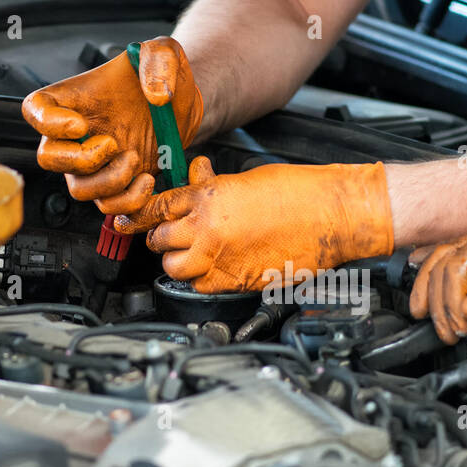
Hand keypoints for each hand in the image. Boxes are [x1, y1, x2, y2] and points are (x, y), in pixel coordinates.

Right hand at [21, 36, 202, 214]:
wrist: (182, 105)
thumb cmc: (162, 76)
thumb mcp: (164, 52)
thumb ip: (159, 61)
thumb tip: (156, 94)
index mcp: (74, 98)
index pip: (35, 110)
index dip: (48, 123)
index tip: (80, 124)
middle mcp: (75, 134)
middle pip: (49, 158)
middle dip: (79, 160)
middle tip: (113, 145)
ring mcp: (93, 163)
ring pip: (79, 189)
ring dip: (108, 182)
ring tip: (136, 159)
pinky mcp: (116, 184)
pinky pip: (108, 206)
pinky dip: (128, 201)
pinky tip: (147, 180)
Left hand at [114, 156, 393, 292]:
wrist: (332, 215)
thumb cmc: (299, 192)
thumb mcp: (247, 179)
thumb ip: (214, 186)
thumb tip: (197, 181)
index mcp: (209, 197)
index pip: (157, 207)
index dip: (143, 215)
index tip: (135, 219)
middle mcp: (208, 228)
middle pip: (158, 239)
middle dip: (162, 238)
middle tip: (173, 236)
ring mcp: (220, 258)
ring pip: (173, 268)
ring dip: (178, 262)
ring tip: (192, 255)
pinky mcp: (237, 281)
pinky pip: (200, 287)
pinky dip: (200, 281)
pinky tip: (212, 270)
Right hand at [409, 222, 466, 343]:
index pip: (459, 263)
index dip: (452, 297)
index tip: (459, 324)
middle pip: (445, 263)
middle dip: (438, 300)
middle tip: (445, 330)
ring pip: (444, 266)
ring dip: (433, 294)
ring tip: (430, 318)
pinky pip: (455, 270)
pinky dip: (437, 280)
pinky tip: (422, 282)